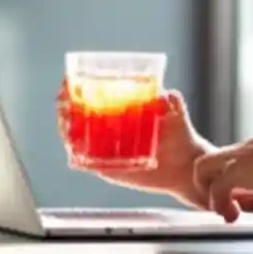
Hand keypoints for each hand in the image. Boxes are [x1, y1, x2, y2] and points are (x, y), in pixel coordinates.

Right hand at [57, 80, 214, 208]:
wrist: (188, 165)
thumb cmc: (180, 135)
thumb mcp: (176, 113)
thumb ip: (173, 102)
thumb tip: (166, 95)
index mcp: (121, 112)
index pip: (92, 98)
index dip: (76, 91)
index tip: (68, 84)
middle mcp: (111, 130)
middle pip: (78, 117)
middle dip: (65, 110)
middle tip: (64, 105)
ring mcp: (108, 150)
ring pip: (78, 139)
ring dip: (67, 131)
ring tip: (65, 124)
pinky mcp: (109, 169)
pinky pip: (87, 164)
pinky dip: (77, 158)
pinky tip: (73, 151)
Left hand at [192, 135, 252, 222]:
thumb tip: (232, 205)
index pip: (224, 161)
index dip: (219, 187)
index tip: (232, 211)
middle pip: (208, 160)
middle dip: (206, 188)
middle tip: (224, 213)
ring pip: (205, 166)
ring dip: (208, 194)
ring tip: (230, 215)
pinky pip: (216, 183)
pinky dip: (217, 203)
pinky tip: (234, 217)